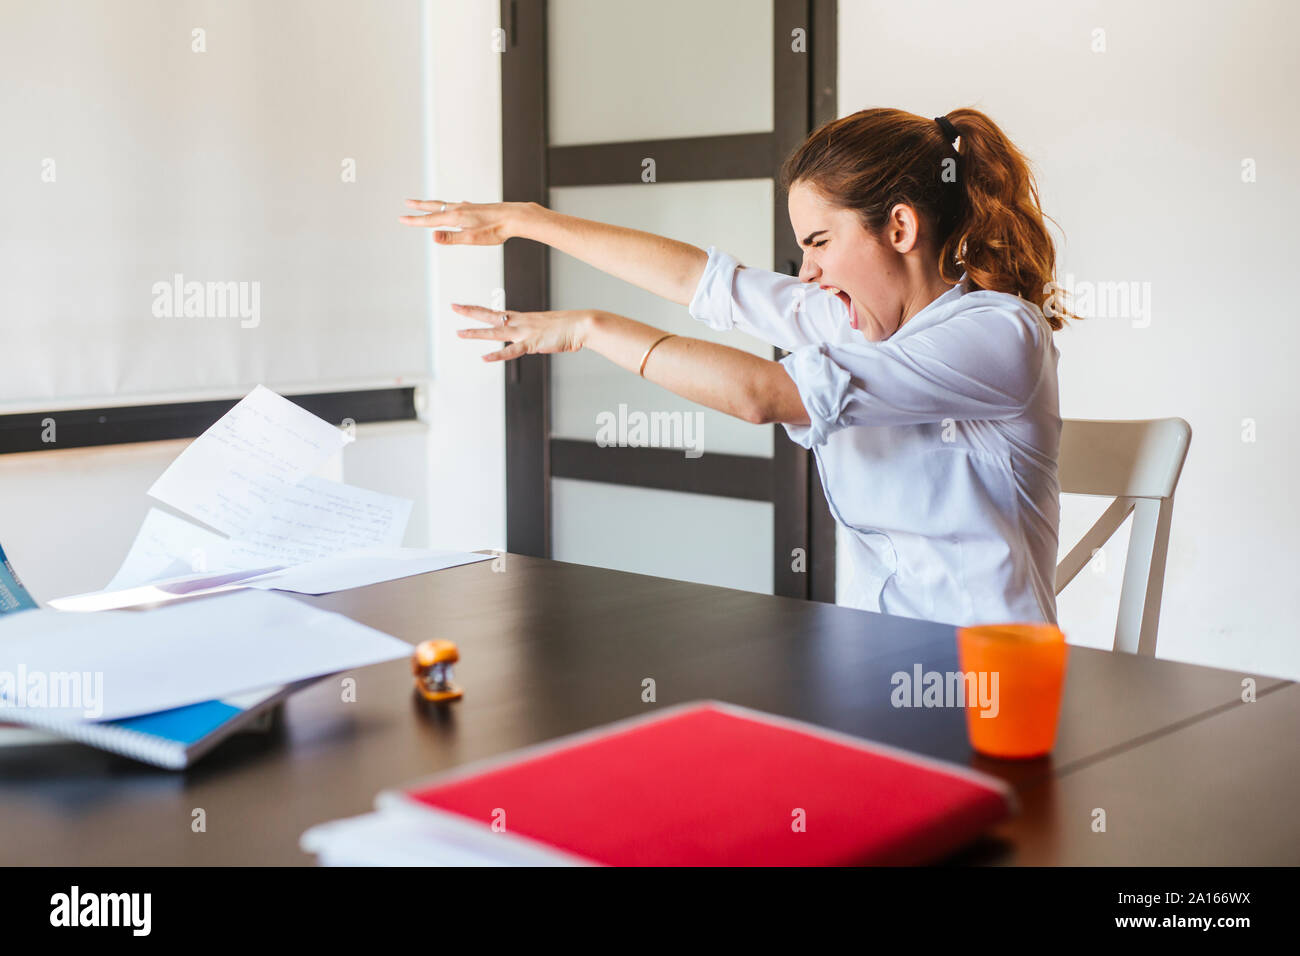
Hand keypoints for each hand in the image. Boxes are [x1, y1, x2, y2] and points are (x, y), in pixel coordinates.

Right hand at [400, 199, 534, 244]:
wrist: (515, 217)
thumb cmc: (496, 230)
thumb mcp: (472, 238)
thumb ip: (451, 238)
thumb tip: (432, 236)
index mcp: (456, 217)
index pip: (431, 220)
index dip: (415, 221)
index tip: (401, 219)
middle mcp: (460, 209)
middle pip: (435, 207)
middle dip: (420, 206)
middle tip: (406, 203)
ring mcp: (468, 207)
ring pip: (446, 205)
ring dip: (433, 205)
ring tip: (425, 204)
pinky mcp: (476, 208)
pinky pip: (458, 205)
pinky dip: (449, 206)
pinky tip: (456, 207)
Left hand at [453, 304, 592, 361]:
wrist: (581, 325)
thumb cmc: (568, 327)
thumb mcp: (548, 328)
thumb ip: (536, 333)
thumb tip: (534, 338)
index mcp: (523, 318)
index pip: (496, 312)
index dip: (479, 310)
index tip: (464, 306)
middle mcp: (521, 322)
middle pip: (490, 316)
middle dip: (470, 312)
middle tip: (453, 306)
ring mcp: (525, 332)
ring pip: (495, 332)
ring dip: (476, 333)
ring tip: (460, 333)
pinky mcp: (532, 344)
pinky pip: (511, 351)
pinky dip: (497, 355)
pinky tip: (485, 357)